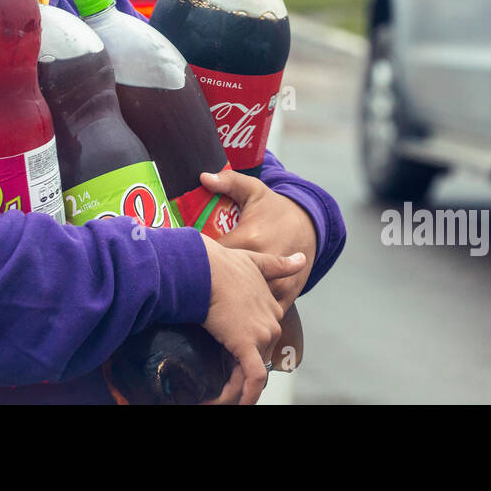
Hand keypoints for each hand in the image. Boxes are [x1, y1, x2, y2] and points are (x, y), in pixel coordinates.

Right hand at [197, 233, 305, 405]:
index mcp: (271, 307)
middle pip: (259, 355)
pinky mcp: (247, 345)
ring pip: (255, 369)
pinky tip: (235, 404)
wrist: (204, 268)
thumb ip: (278, 264)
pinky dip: (246, 395)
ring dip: (239, 389)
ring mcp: (261, 335)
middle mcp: (271, 323)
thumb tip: (302, 258)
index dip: (250, 348)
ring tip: (218, 399)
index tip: (233, 357)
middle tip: (222, 384)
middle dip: (242, 370)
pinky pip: (253, 378)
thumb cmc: (221, 264)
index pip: (265, 335)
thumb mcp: (254, 261)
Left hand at [201, 168, 317, 311]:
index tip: (181, 262)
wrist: (309, 226)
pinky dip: (248, 313)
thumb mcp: (253, 191)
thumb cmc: (274, 209)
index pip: (213, 257)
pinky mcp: (286, 296)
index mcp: (250, 239)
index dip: (196, 262)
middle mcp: (263, 264)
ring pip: (243, 303)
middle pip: (225, 284)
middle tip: (190, 282)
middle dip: (207, 284)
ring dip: (227, 302)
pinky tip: (232, 309)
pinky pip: (262, 313)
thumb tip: (204, 177)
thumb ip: (229, 181)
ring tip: (208, 299)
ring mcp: (276, 284)